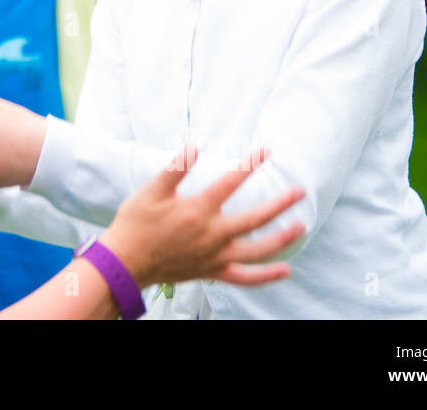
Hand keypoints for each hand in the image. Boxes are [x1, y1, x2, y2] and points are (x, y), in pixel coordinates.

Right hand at [100, 146, 305, 288]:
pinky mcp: (213, 272)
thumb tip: (193, 147)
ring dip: (282, 239)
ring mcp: (215, 256)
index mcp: (197, 211)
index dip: (249, 165)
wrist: (126, 262)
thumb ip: (174, 169)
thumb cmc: (136, 225)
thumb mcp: (151, 192)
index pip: (230, 183)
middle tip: (299, 191)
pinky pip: (245, 278)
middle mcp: (212, 235)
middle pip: (255, 219)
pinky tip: (285, 270)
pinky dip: (266, 276)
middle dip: (280, 204)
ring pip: (257, 251)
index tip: (265, 152)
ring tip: (300, 227)